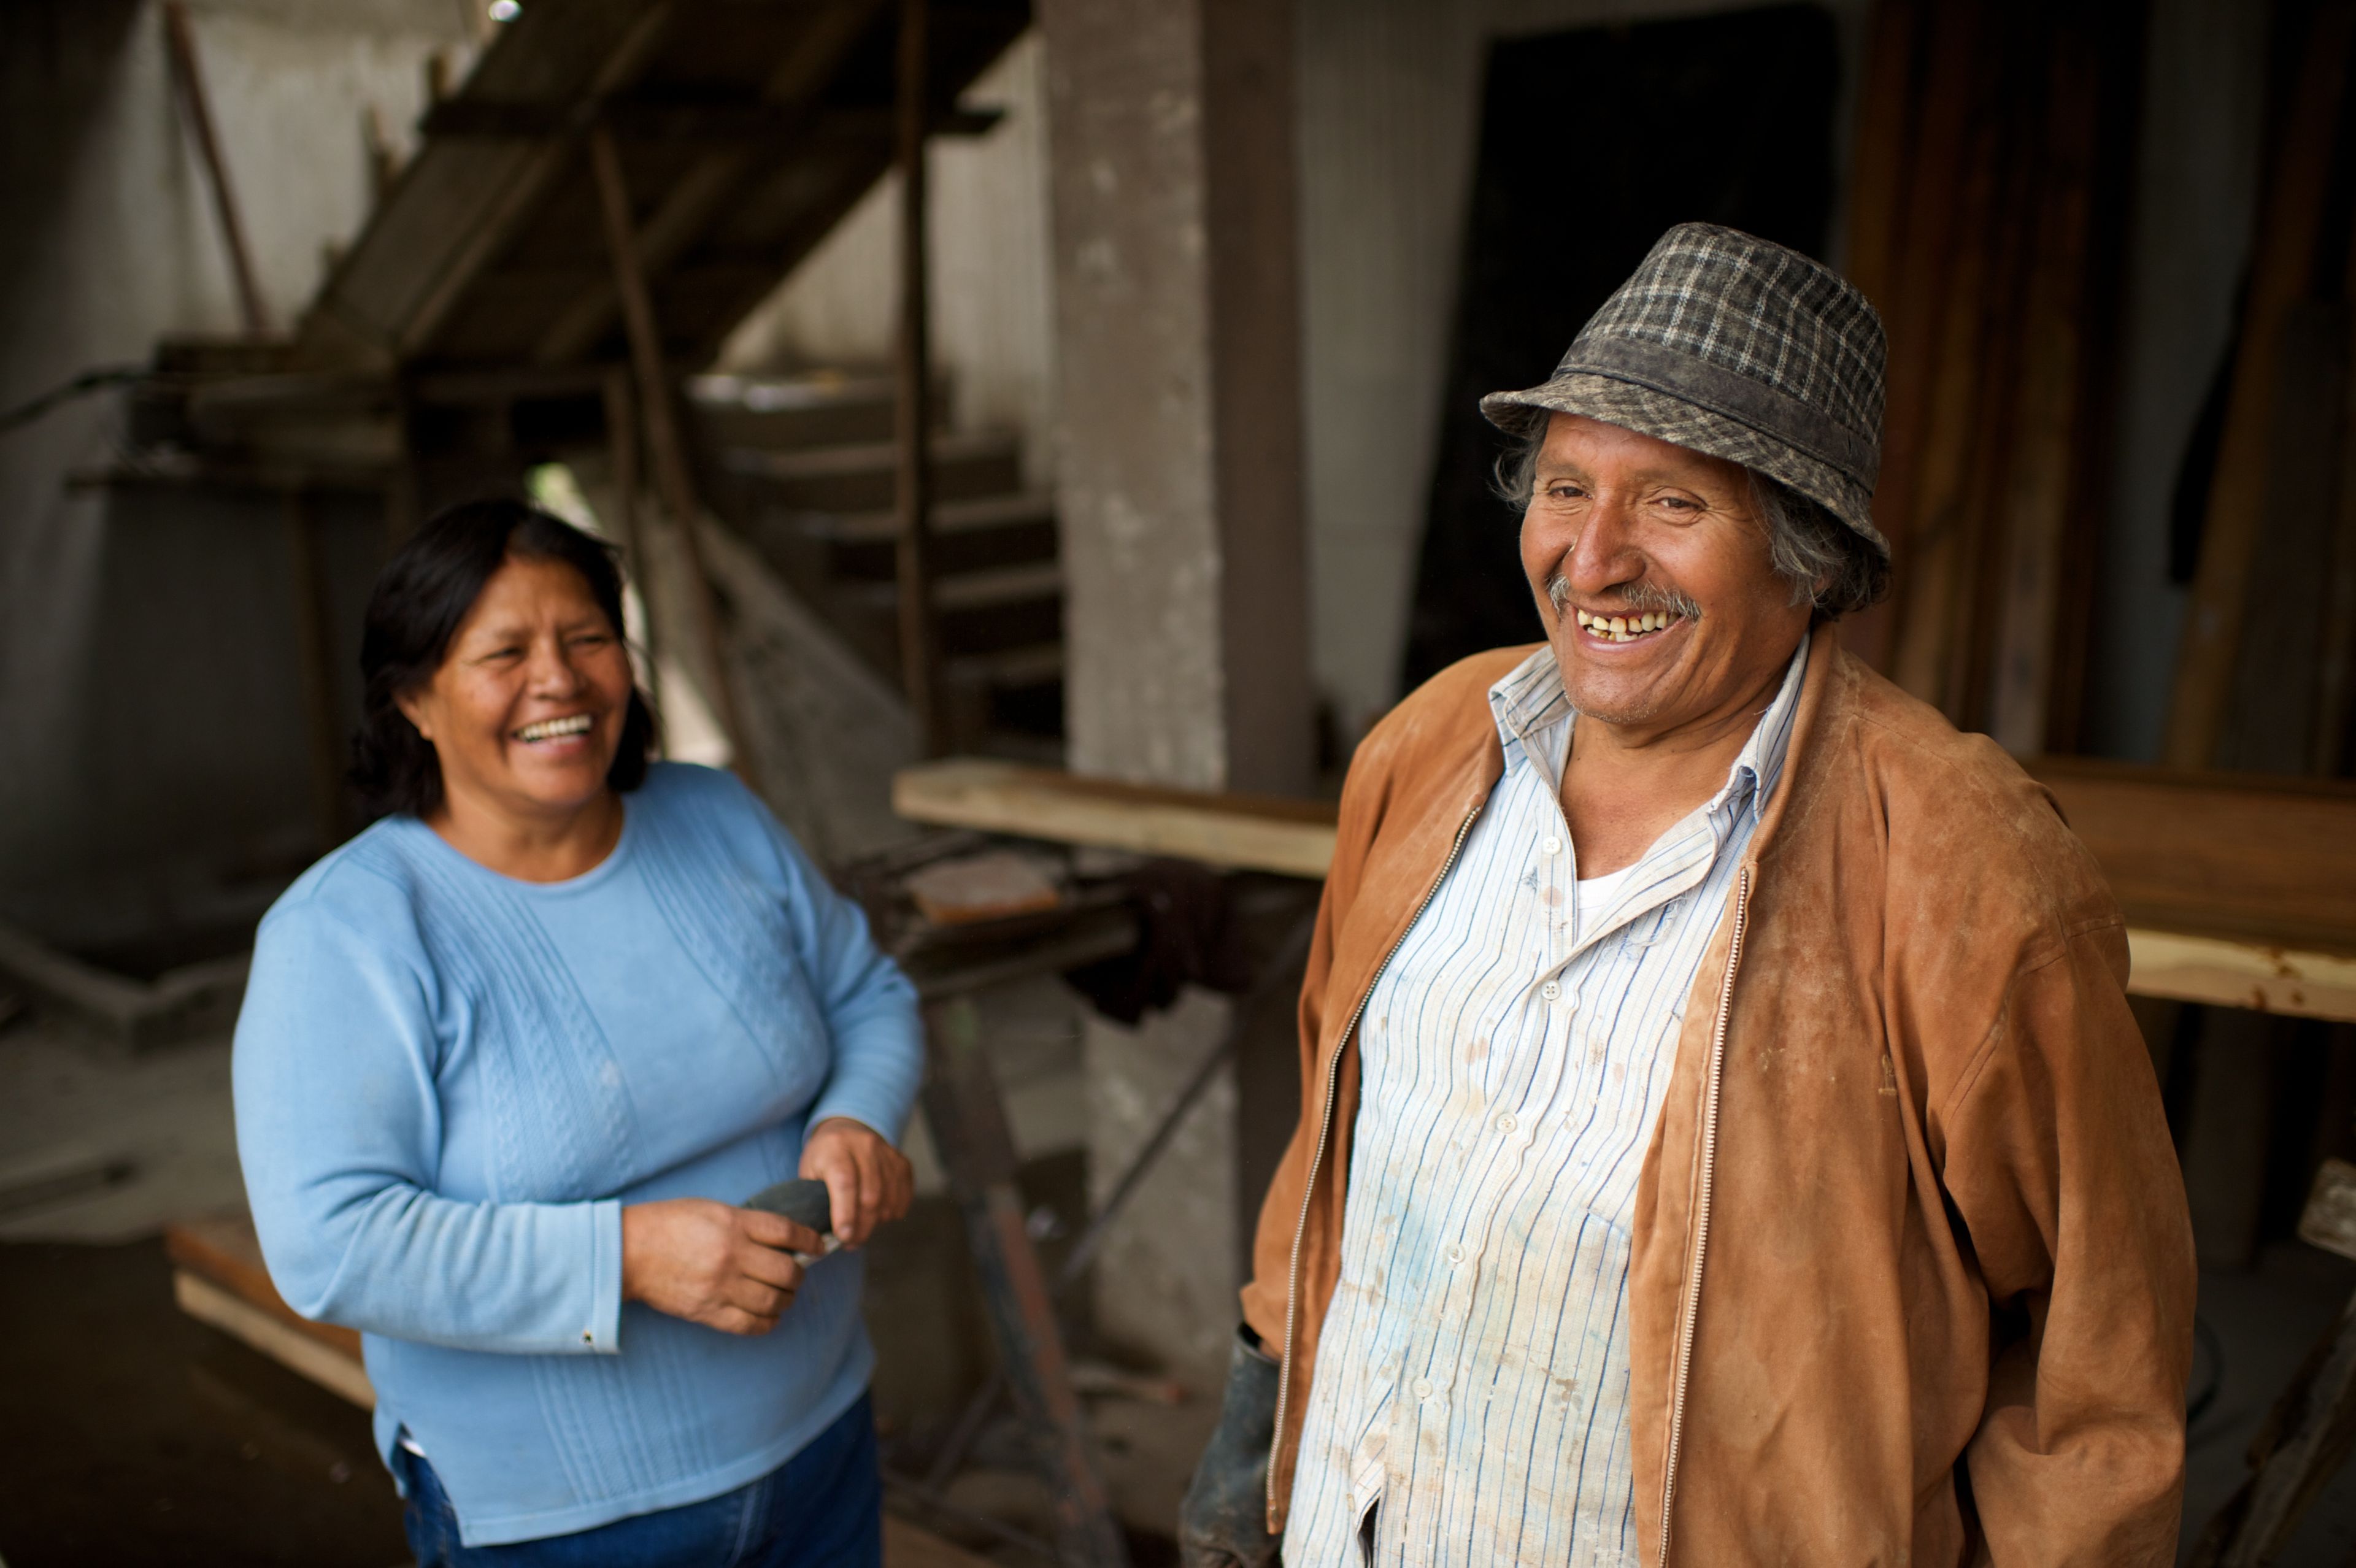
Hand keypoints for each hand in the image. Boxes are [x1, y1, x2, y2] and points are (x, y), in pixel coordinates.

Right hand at [620, 1198, 817, 1335]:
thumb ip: (746, 1223)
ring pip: (773, 1300)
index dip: (810, 1241)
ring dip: (787, 1299)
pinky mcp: (707, 1312)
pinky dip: (768, 1322)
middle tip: (798, 1274)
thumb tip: (782, 1239)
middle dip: (800, 1274)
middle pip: (787, 1270)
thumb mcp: (712, 1209)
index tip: (819, 1246)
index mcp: (734, 1224)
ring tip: (785, 1295)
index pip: (787, 1232)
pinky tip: (770, 1316)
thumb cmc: (669, 1224)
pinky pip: (750, 1324)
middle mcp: (732, 1255)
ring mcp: (720, 1286)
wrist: (628, 1252)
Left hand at [799, 1117, 912, 1248]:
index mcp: (835, 1148)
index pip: (845, 1182)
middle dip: (862, 1226)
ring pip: (888, 1198)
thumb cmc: (824, 1158)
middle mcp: (864, 1145)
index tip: (843, 1237)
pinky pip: (904, 1194)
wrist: (847, 1130)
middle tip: (851, 1242)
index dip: (845, 1213)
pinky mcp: (901, 1161)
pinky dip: (894, 1212)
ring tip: (863, 1230)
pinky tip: (880, 1217)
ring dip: (877, 1222)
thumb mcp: (809, 1171)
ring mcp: (886, 1152)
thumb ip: (814, 1199)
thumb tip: (821, 1236)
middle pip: (870, 1195)